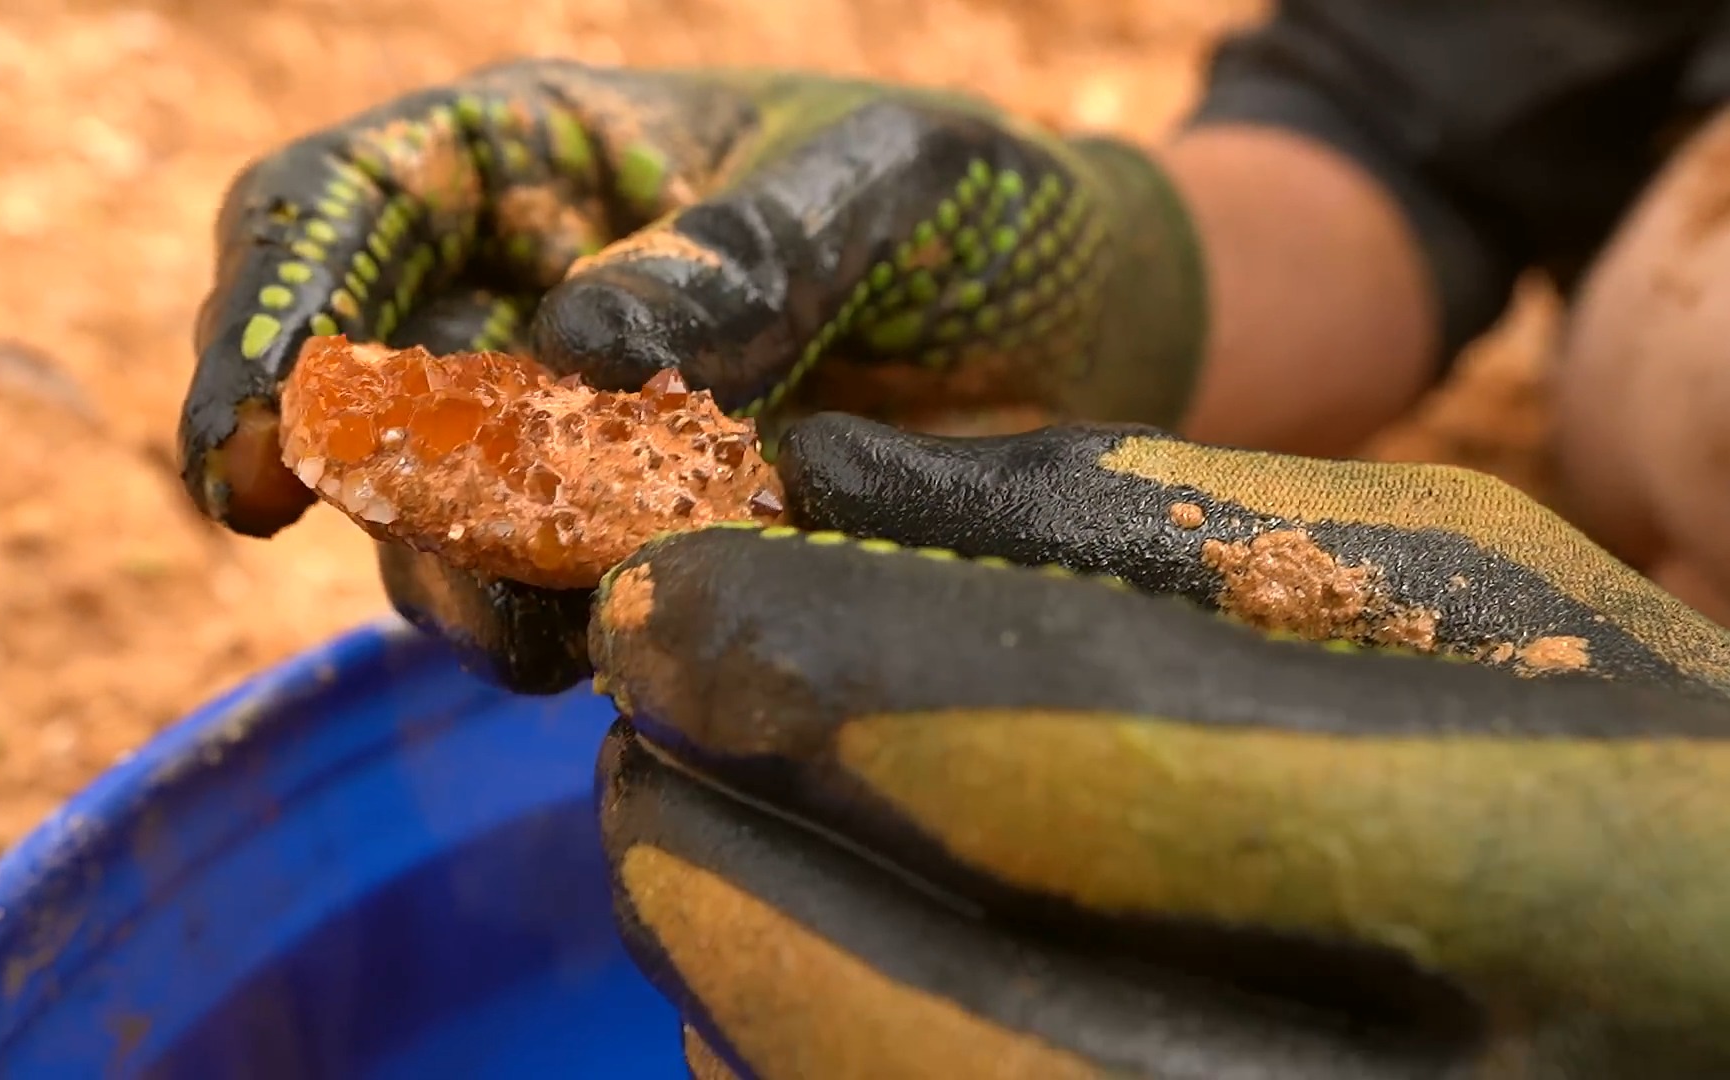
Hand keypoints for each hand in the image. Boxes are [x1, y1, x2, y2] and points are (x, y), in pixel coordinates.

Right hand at [174, 58, 1205, 692]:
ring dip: (466, 582)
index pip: (331, 211)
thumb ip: (749, 252)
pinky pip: (534, 596)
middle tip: (464, 561)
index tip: (250, 467)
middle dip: (377, 489)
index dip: (261, 324)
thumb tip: (579, 352)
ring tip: (556, 616)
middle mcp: (512, 290)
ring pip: (430, 522)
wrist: (1083, 331)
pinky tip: (629, 627)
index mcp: (532, 156)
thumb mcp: (888, 183)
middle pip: (349, 389)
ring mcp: (556, 425)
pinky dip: (558, 624)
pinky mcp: (616, 538)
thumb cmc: (973, 209)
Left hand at [589, 415, 1729, 1078]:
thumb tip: (831, 488)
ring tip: (680, 858)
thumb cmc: (1608, 741)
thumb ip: (1153, 523)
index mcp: (1583, 863)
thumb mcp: (1455, 586)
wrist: (1702, 959)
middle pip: (985, 1030)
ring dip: (752, 1006)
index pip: (1113, 755)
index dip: (840, 678)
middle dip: (742, 885)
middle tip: (627, 763)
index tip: (661, 609)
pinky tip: (765, 999)